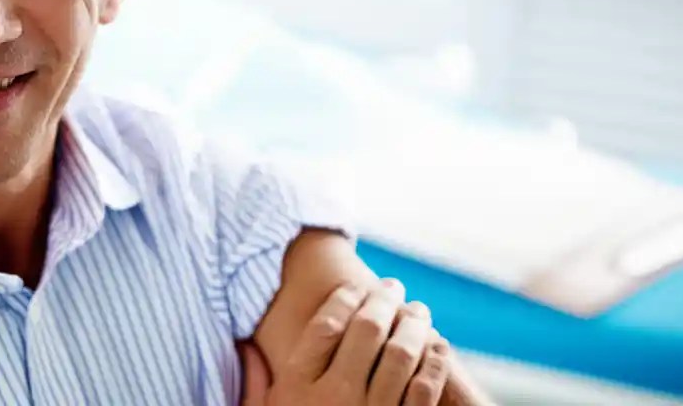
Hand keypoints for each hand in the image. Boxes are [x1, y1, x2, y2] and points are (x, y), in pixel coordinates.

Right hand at [240, 281, 450, 404]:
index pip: (325, 326)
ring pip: (400, 354)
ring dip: (414, 325)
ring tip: (418, 311)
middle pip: (366, 330)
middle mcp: (335, 398)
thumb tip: (246, 344)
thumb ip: (255, 382)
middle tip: (392, 288)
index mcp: (297, 389)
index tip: (355, 288)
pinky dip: (434, 363)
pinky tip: (436, 347)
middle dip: (383, 301)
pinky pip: (424, 390)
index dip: (344, 299)